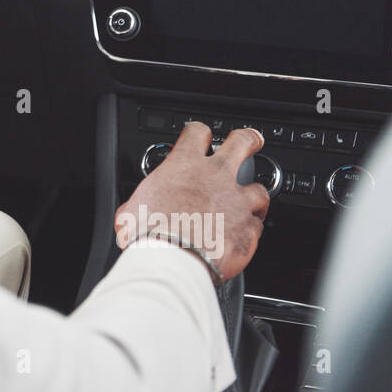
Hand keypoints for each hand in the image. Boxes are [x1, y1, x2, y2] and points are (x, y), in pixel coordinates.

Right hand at [113, 123, 270, 281]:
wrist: (172, 259)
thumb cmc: (148, 233)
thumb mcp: (132, 209)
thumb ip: (140, 203)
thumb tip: (132, 213)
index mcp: (185, 165)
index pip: (197, 132)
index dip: (199, 133)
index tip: (200, 138)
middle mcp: (217, 176)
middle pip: (243, 142)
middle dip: (249, 140)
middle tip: (251, 142)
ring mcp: (237, 201)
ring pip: (259, 188)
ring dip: (254, 195)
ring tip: (252, 203)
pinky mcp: (249, 228)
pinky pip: (257, 225)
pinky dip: (251, 228)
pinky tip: (244, 235)